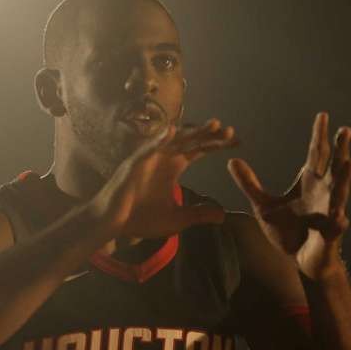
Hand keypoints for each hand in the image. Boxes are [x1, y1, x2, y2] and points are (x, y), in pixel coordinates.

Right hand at [89, 119, 238, 239]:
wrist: (113, 224)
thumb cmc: (141, 219)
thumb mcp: (177, 220)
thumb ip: (198, 215)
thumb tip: (222, 216)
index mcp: (174, 167)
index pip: (200, 150)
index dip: (217, 144)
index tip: (237, 141)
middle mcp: (164, 158)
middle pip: (191, 141)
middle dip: (210, 135)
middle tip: (229, 130)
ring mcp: (149, 158)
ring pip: (174, 140)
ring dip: (192, 132)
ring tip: (212, 125)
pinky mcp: (134, 163)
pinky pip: (148, 148)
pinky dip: (159, 138)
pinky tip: (173, 130)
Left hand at [227, 112, 350, 280]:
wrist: (300, 260)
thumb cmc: (288, 230)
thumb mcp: (264, 206)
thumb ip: (250, 184)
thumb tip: (232, 161)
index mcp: (310, 182)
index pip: (317, 154)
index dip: (319, 135)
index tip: (322, 115)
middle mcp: (324, 193)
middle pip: (334, 167)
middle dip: (340, 149)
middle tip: (345, 130)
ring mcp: (330, 212)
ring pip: (339, 193)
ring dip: (344, 180)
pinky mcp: (329, 234)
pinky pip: (335, 227)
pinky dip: (338, 223)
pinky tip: (341, 219)